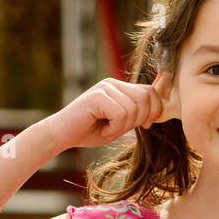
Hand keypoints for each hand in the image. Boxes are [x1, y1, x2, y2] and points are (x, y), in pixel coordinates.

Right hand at [47, 71, 179, 149]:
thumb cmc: (89, 131)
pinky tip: (102, 130)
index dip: (154, 110)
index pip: (150, 91)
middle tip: (121, 129)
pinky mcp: (97, 96)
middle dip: (139, 120)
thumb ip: (134, 115)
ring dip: (122, 127)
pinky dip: (114, 128)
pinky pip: (120, 114)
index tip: (146, 126)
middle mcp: (113, 83)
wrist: (61, 135)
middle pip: (145, 97)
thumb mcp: (119, 123)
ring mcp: (104, 88)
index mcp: (120, 87)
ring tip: (107, 130)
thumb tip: (157, 113)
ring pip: (133, 109)